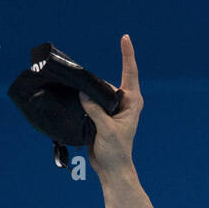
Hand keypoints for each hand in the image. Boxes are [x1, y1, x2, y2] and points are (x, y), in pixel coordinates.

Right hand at [80, 34, 142, 175]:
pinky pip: (89, 102)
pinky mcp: (101, 116)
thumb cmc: (116, 152)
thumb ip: (95, 111)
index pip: (130, 72)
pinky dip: (82, 103)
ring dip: (86, 97)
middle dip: (93, 86)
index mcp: (131, 102)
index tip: (125, 38)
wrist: (111, 169)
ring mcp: (111, 109)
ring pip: (94, 92)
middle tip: (92, 111)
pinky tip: (76, 109)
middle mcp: (123, 102)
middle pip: (104, 82)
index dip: (127, 54)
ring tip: (87, 117)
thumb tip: (83, 94)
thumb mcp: (107, 130)